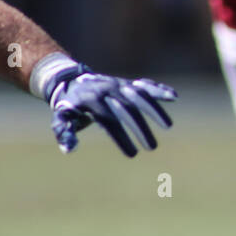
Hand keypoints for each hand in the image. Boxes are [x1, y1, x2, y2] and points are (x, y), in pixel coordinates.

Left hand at [47, 66, 177, 156]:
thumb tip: (69, 149)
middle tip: (152, 148)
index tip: (132, 155)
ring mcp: (119, 85)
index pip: (109, 121)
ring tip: (168, 126)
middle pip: (128, 109)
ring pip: (140, 95)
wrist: (71, 80)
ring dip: (156, 110)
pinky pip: (145, 85)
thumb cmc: (68, 105)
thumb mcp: (61, 118)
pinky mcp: (128, 83)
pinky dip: (159, 90)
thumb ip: (65, 132)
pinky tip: (174, 97)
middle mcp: (107, 91)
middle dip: (141, 128)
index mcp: (90, 101)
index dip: (121, 138)